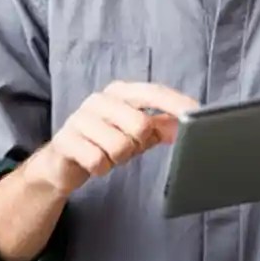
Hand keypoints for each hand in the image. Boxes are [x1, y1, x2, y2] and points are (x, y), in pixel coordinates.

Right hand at [24, 81, 197, 196]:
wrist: (62, 162)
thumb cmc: (105, 142)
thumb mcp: (136, 132)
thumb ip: (163, 126)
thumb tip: (189, 125)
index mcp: (120, 92)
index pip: (154, 92)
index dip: (176, 103)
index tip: (198, 114)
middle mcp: (99, 100)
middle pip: (140, 124)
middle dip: (138, 144)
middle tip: (127, 147)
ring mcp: (79, 118)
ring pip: (119, 146)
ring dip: (117, 159)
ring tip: (107, 155)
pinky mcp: (64, 140)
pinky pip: (97, 161)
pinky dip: (100, 168)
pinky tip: (92, 163)